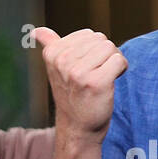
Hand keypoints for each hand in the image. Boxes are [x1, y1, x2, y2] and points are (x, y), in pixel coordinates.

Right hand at [33, 27, 127, 143]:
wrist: (77, 127)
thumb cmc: (72, 95)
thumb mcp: (56, 68)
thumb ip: (49, 46)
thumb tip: (35, 31)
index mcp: (52, 53)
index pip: (88, 34)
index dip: (94, 50)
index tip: (86, 67)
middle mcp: (62, 61)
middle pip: (101, 39)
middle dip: (105, 55)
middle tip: (96, 74)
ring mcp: (78, 72)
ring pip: (110, 48)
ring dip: (114, 62)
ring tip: (103, 78)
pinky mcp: (95, 82)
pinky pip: (119, 60)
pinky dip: (121, 69)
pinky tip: (111, 82)